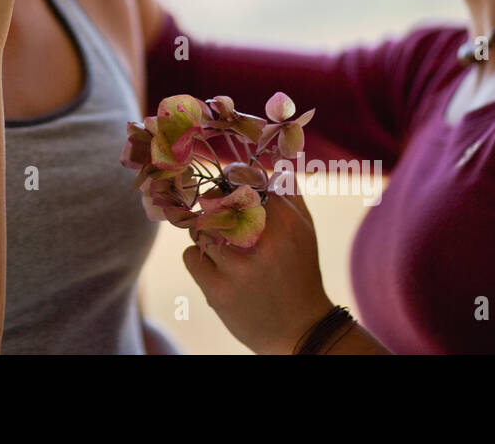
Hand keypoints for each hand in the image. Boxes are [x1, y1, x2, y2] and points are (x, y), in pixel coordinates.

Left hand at [182, 188, 333, 353]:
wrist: (301, 330)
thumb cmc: (300, 272)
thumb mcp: (304, 230)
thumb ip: (287, 193)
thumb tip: (267, 165)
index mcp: (287, 223)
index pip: (245, 181)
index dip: (232, 181)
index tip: (228, 187)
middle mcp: (263, 243)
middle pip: (215, 201)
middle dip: (213, 205)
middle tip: (218, 213)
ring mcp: (238, 268)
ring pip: (200, 228)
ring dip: (206, 233)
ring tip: (221, 244)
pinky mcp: (218, 291)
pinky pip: (189, 254)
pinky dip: (197, 257)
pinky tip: (215, 266)